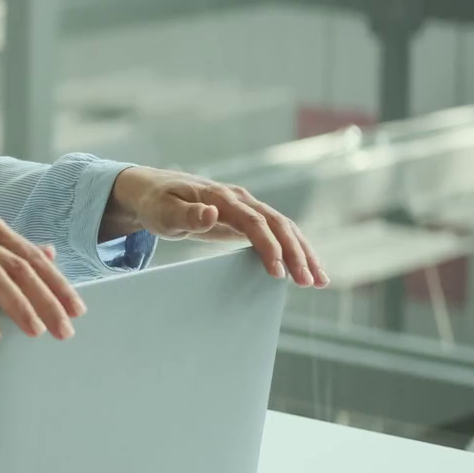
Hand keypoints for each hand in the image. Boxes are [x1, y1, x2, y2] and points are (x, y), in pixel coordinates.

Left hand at [103, 166, 328, 287]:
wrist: (154, 190)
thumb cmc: (157, 203)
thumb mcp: (163, 211)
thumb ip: (187, 214)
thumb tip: (211, 214)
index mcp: (221, 198)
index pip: (254, 222)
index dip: (268, 247)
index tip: (277, 272)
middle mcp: (240, 200)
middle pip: (278, 224)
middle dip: (296, 253)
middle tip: (309, 282)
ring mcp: (246, 207)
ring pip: (284, 228)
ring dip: (303, 253)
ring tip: (319, 281)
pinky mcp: (247, 218)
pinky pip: (277, 233)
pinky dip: (294, 249)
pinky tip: (306, 269)